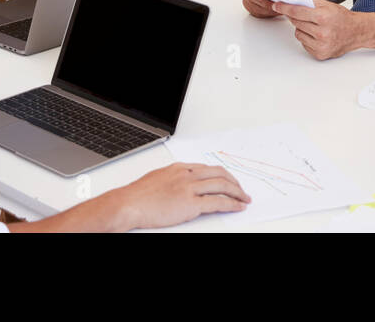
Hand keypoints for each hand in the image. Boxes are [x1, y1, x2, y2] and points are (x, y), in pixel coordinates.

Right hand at [114, 163, 249, 229]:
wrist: (129, 204)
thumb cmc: (137, 195)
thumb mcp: (157, 179)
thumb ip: (171, 179)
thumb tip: (178, 185)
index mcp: (179, 168)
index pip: (207, 168)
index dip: (220, 175)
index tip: (227, 180)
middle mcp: (187, 175)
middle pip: (219, 173)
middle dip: (234, 181)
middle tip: (241, 189)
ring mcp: (190, 188)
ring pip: (222, 186)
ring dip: (237, 192)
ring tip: (244, 199)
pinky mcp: (191, 204)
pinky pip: (217, 202)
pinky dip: (231, 204)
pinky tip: (237, 207)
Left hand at [273, 0, 364, 59]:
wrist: (356, 32)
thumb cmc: (342, 17)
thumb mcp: (327, 5)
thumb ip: (309, 4)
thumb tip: (290, 4)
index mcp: (323, 17)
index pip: (297, 12)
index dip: (284, 8)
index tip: (276, 6)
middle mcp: (322, 33)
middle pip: (296, 23)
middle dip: (297, 18)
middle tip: (305, 16)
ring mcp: (321, 45)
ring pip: (298, 34)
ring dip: (302, 29)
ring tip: (315, 27)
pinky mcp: (320, 54)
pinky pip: (304, 43)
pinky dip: (307, 38)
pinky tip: (318, 35)